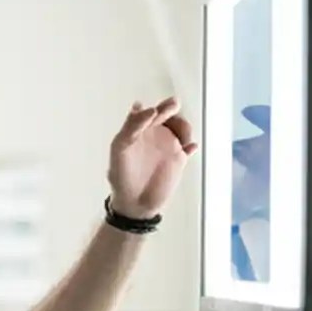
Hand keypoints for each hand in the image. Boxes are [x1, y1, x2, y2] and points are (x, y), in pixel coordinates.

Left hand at [106, 97, 198, 218]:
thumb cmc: (121, 177)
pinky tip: (189, 148)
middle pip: (167, 115)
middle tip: (174, 108)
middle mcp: (153, 135)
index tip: (156, 113)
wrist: (134, 203)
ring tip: (181, 139)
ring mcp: (167, 146)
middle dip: (171, 109)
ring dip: (184, 127)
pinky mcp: (179, 159)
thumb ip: (130, 128)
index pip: (148, 113)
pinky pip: (189, 147)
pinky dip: (192, 145)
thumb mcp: (120, 149)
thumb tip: (143, 107)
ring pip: (181, 128)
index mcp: (137, 131)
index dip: (154, 108)